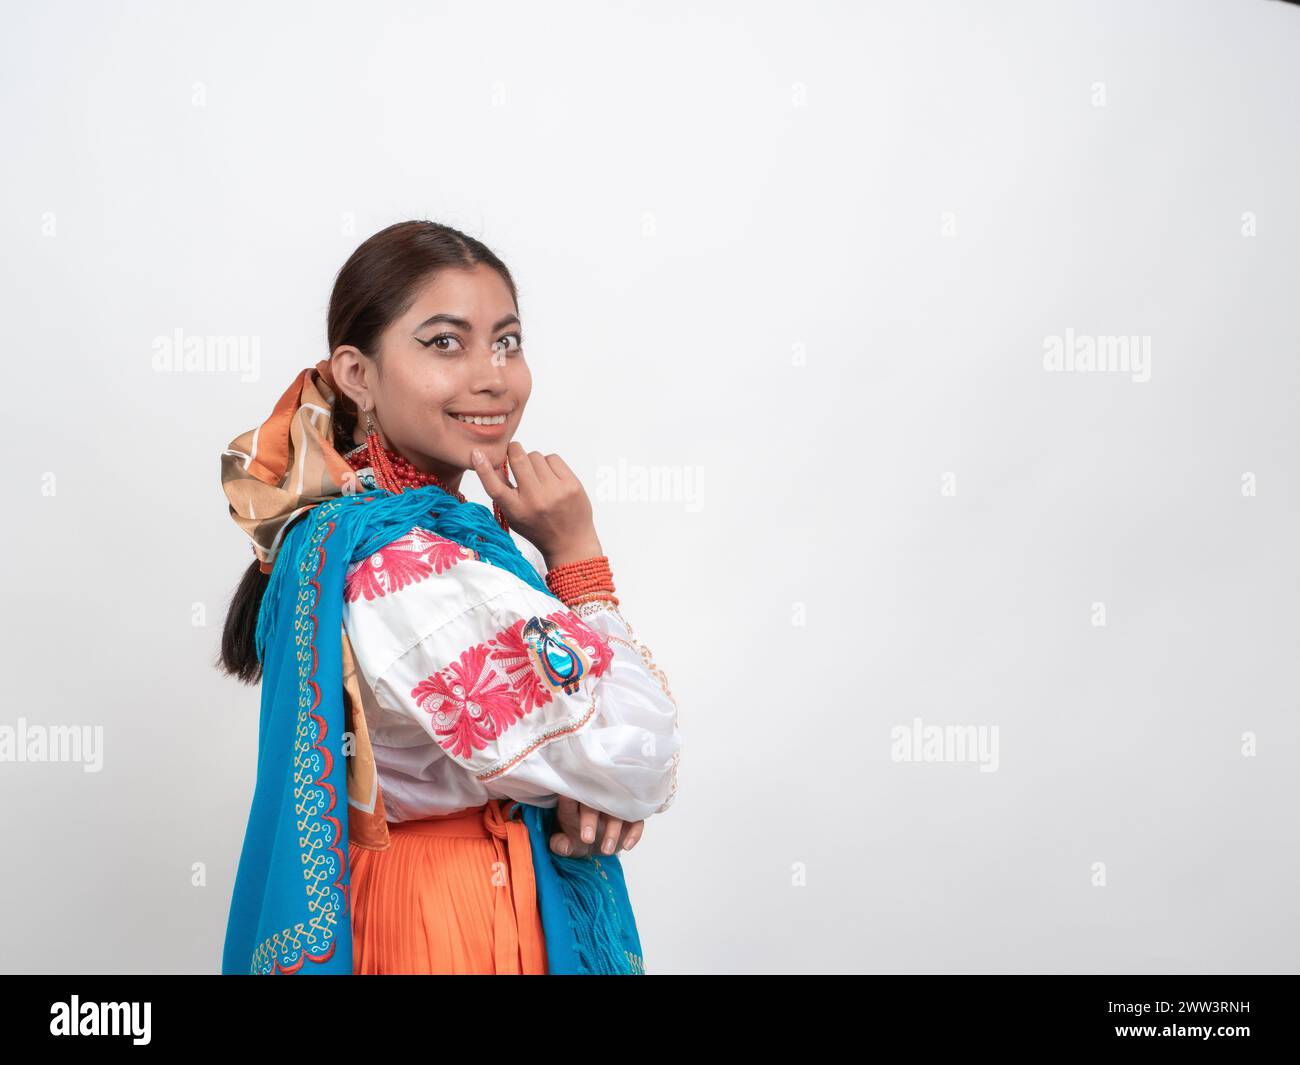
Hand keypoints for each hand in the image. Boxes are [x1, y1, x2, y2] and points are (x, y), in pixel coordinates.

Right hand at [471, 442, 602, 566]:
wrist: (570, 542)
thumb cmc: (537, 527)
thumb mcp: (513, 516)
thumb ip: (502, 491)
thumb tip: (490, 461)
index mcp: (516, 510)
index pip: (495, 487)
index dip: (483, 468)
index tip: (477, 453)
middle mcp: (535, 500)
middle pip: (518, 459)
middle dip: (513, 450)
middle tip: (514, 452)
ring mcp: (555, 491)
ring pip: (535, 456)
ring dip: (532, 461)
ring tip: (537, 476)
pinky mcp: (572, 485)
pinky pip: (553, 458)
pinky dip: (549, 463)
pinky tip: (550, 477)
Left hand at [548, 795, 643, 856]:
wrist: (594, 843)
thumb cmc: (577, 838)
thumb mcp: (565, 844)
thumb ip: (560, 845)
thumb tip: (563, 847)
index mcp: (573, 803)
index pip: (569, 796)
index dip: (568, 804)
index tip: (566, 820)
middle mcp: (594, 800)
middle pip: (593, 801)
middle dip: (590, 820)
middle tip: (587, 840)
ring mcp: (614, 807)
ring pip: (616, 811)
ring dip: (613, 831)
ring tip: (606, 850)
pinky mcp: (630, 817)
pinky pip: (636, 820)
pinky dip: (634, 833)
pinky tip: (626, 846)